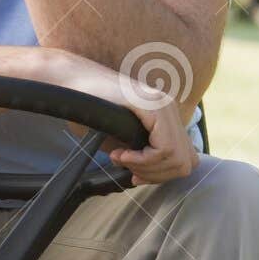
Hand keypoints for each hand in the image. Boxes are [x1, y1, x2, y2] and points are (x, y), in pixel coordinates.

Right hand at [41, 51, 200, 186]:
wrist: (71, 82)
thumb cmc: (91, 111)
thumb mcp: (123, 138)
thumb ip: (145, 153)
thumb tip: (156, 176)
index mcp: (168, 116)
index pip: (186, 159)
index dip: (162, 175)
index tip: (135, 175)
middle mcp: (171, 109)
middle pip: (187, 163)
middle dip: (156, 176)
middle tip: (129, 170)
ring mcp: (164, 105)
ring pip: (177, 158)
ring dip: (147, 168)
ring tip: (121, 158)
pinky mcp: (153, 105)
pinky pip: (164, 149)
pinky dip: (142, 160)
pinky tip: (119, 153)